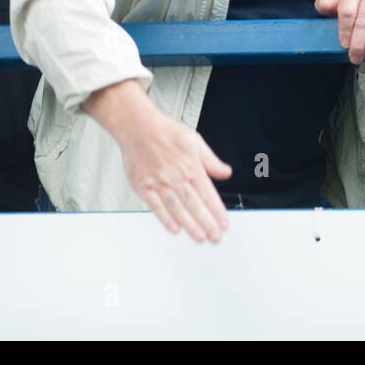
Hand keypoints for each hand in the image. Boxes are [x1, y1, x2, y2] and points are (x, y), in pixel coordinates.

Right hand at [86, 80, 231, 241]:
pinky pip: (155, 206)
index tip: (224, 223)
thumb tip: (225, 172)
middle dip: (206, 223)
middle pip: (194, 205)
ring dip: (189, 224)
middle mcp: (176, 176)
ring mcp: (159, 183)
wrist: (138, 127)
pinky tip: (174, 228)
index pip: (208, 194)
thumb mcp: (195, 141)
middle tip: (215, 236)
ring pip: (177, 208)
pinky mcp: (143, 186)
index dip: (217, 211)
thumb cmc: (166, 132)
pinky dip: (165, 218)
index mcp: (191, 166)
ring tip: (199, 237)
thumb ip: (211, 160)